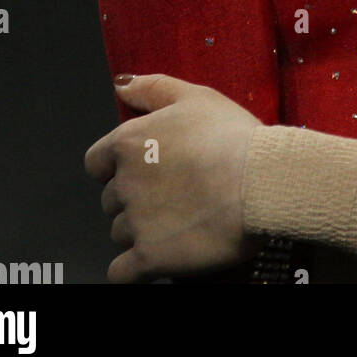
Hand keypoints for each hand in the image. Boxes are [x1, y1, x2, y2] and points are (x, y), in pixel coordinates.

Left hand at [83, 73, 262, 282]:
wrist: (260, 181)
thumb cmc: (232, 136)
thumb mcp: (195, 96)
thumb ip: (152, 88)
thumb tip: (121, 84)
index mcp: (129, 143)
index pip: (96, 163)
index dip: (118, 167)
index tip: (147, 169)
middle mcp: (124, 183)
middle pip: (111, 200)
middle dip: (135, 199)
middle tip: (173, 194)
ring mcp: (135, 222)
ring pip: (119, 233)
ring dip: (140, 231)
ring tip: (178, 221)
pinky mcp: (149, 257)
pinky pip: (121, 272)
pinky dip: (134, 268)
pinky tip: (160, 255)